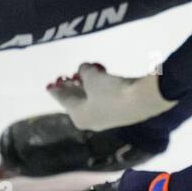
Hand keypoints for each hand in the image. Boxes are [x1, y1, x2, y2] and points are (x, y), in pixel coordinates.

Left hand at [46, 62, 175, 130]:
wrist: (143, 100)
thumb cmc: (110, 91)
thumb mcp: (92, 77)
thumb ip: (84, 72)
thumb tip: (84, 70)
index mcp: (79, 116)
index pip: (63, 100)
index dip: (56, 90)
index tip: (48, 85)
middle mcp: (91, 120)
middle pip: (77, 101)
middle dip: (72, 87)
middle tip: (66, 76)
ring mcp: (107, 118)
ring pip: (92, 100)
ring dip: (87, 87)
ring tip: (84, 73)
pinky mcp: (122, 112)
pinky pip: (104, 99)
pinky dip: (100, 89)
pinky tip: (102, 79)